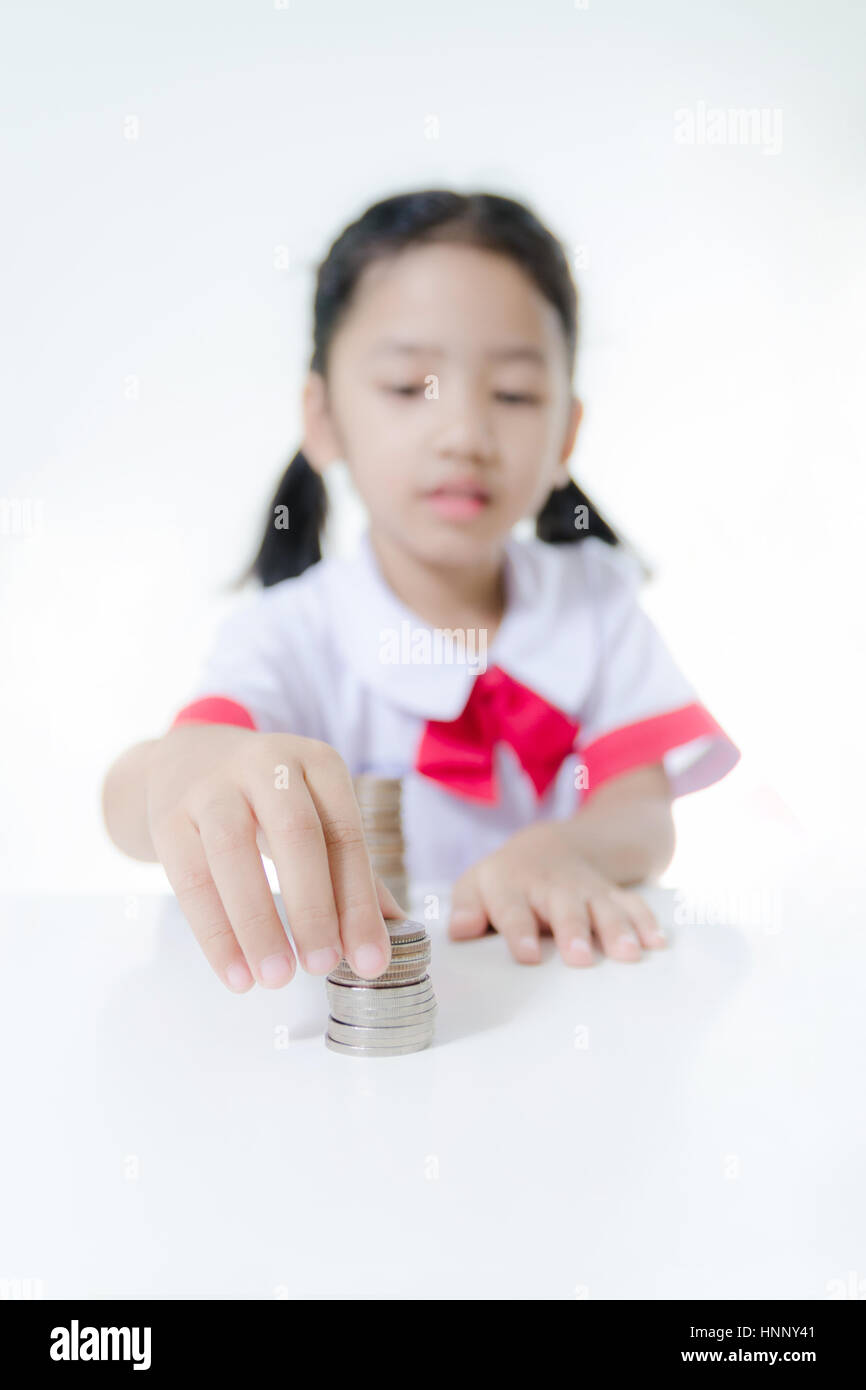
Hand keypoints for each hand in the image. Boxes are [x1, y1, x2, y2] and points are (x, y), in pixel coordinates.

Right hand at [145, 723, 403, 991]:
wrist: (186, 761)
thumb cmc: (268, 801)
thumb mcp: (315, 814)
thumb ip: (352, 871)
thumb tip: (399, 932)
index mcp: (318, 764)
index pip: (345, 834)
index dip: (359, 902)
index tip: (371, 962)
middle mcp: (267, 764)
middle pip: (295, 834)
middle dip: (313, 906)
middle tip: (323, 967)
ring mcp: (212, 786)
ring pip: (233, 852)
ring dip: (258, 923)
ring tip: (277, 978)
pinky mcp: (168, 816)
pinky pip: (189, 878)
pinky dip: (214, 933)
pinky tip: (235, 974)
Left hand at [446, 820, 666, 964]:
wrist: (551, 845)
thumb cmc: (506, 880)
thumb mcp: (476, 886)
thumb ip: (465, 908)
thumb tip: (459, 931)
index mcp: (512, 886)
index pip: (514, 910)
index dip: (520, 933)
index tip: (529, 956)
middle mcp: (552, 887)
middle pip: (565, 908)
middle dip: (574, 931)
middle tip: (582, 958)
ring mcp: (586, 890)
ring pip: (604, 906)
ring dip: (618, 929)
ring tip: (629, 954)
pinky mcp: (612, 893)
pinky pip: (634, 904)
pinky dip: (647, 921)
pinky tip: (658, 943)